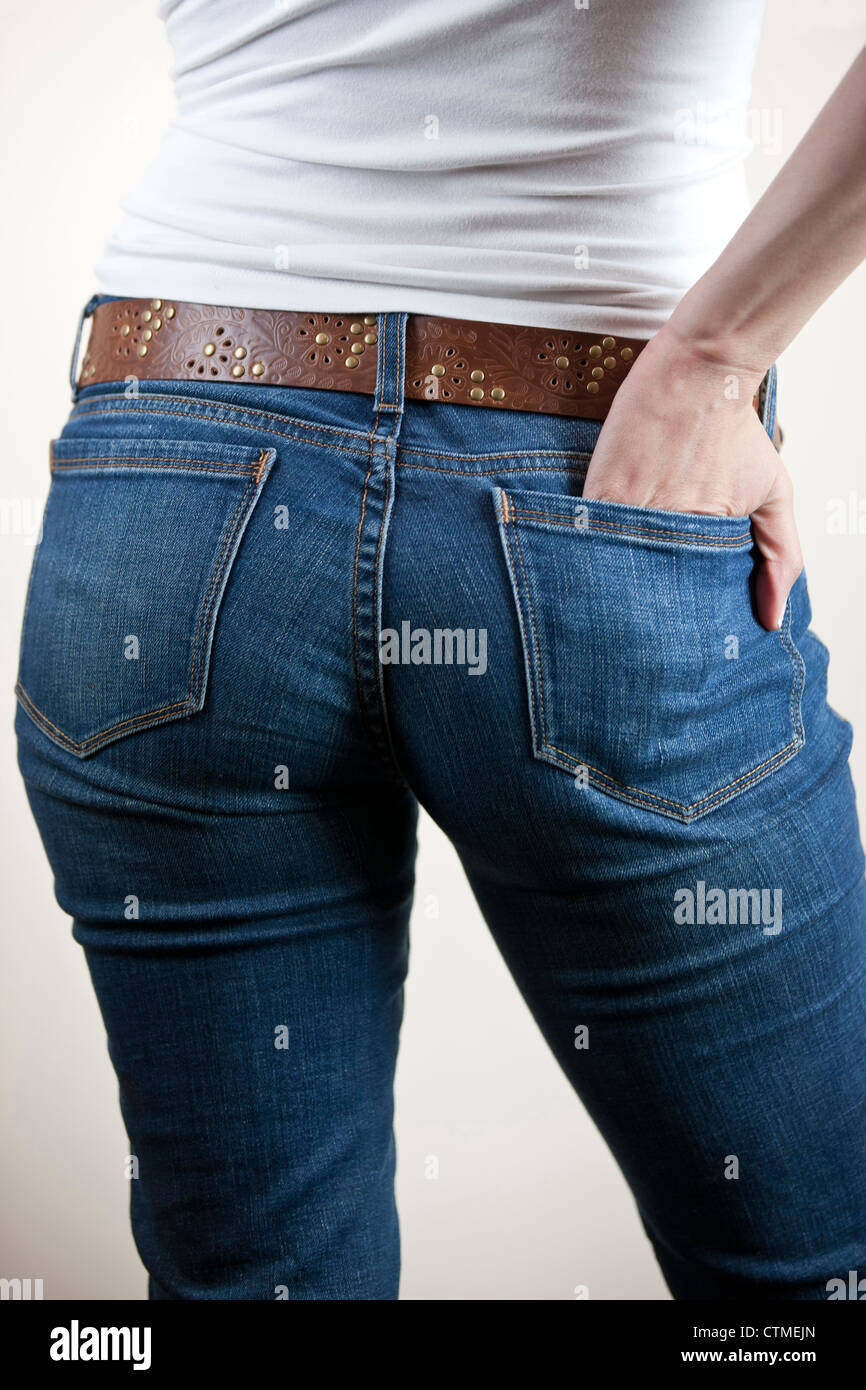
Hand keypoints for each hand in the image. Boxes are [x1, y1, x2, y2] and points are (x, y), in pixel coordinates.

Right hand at [581, 326, 802, 630]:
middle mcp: (661, 528)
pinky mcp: (598, 490)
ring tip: (608, 595)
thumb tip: (770, 618)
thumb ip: (781, 556)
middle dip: (639, 607)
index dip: (673, 618)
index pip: (681, 599)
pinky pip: (587, 534)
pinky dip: (589, 547)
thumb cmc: (736, 431)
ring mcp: (625, 509)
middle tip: (634, 625)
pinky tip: (593, 555)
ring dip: (610, 580)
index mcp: (701, 536)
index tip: (668, 631)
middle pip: (642, 590)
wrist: (702, 372)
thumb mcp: (774, 493)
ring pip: (610, 566)